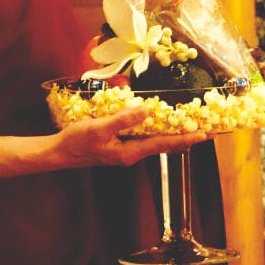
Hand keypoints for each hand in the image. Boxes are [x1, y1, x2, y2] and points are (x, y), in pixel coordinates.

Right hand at [57, 107, 210, 167]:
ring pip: (154, 141)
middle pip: (163, 144)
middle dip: (184, 137)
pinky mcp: (118, 145)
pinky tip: (156, 122)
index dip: (185, 138)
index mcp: (130, 152)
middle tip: (205, 130)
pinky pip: (142, 137)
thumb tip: (147, 110)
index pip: (163, 144)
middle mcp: (131, 153)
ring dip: (171, 133)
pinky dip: (154, 129)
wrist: (59, 153)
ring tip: (188, 126)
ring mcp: (125, 150)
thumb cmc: (77, 142)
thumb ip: (123, 120)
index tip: (204, 134)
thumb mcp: (99, 128)